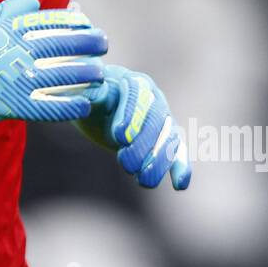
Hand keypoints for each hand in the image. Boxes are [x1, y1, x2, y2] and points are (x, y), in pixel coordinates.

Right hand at [0, 0, 107, 143]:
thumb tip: (34, 1)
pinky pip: (50, 105)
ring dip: (85, 74)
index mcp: (8, 30)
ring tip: (100, 74)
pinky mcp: (13, 104)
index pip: (50, 22)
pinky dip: (69, 105)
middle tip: (104, 44)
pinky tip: (84, 105)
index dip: (74, 23)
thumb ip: (9, 12)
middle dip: (87, 44)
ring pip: (61, 74)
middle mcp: (16, 50)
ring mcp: (15, 78)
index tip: (88, 24)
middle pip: (62, 45)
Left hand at [77, 65, 190, 189]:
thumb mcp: (86, 97)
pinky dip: (181, 167)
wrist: (96, 110)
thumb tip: (101, 89)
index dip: (131, 115)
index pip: (138, 95)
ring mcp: (164, 120)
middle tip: (126, 164)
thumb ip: (94, 95)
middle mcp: (155, 99)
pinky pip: (178, 152)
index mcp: (135, 83)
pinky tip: (180, 184)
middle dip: (143, 143)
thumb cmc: (89, 100)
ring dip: (159, 161)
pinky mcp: (167, 140)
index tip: (119, 136)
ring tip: (144, 181)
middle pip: (156, 119)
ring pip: (168, 139)